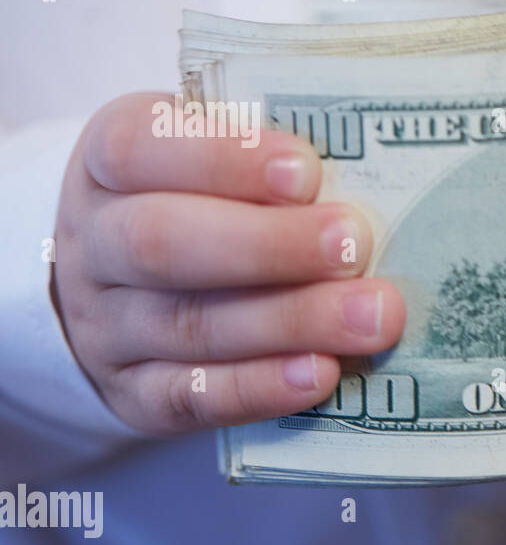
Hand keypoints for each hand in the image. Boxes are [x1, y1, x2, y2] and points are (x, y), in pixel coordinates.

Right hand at [51, 93, 405, 434]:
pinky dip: (260, 387)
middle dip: (269, 244)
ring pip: (189, 325)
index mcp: (107, 166)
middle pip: (162, 243)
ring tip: (371, 315)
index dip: (222, 157)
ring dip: (291, 320)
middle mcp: (94, 244)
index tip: (305, 170)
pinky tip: (320, 373)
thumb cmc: (197, 205)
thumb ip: (267, 161)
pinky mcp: (136, 393)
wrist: (114, 293)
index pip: (138, 148)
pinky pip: (191, 396)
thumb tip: (366, 176)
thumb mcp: (208, 159)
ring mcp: (107, 327)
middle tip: (354, 243)